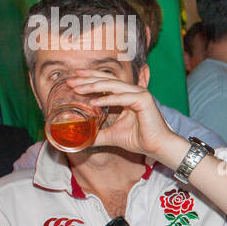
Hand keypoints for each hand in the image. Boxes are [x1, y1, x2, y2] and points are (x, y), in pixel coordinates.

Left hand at [66, 71, 181, 162]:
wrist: (157, 147)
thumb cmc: (139, 140)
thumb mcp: (112, 135)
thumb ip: (97, 134)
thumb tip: (80, 139)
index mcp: (127, 95)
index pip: (106, 82)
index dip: (89, 79)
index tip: (73, 78)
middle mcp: (133, 91)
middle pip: (107, 80)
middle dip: (87, 79)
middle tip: (70, 80)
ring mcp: (140, 94)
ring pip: (113, 86)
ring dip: (94, 86)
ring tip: (78, 89)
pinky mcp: (144, 100)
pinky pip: (122, 97)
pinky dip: (108, 99)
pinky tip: (94, 102)